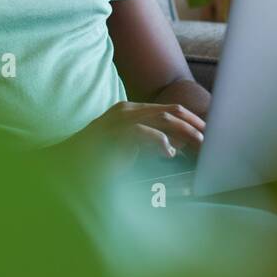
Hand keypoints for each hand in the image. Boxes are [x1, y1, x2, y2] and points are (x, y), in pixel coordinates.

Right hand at [64, 101, 204, 173]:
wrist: (66, 166)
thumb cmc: (97, 160)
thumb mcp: (131, 148)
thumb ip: (153, 143)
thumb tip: (180, 144)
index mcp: (132, 111)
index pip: (170, 110)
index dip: (192, 120)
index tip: (208, 133)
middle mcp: (127, 111)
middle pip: (171, 111)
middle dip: (194, 124)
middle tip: (210, 139)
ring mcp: (120, 120)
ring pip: (162, 118)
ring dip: (185, 131)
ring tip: (199, 145)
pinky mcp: (114, 134)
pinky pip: (142, 133)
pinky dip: (160, 142)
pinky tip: (168, 153)